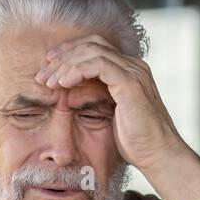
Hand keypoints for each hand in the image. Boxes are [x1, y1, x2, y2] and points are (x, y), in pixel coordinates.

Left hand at [37, 34, 199, 199]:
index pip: (94, 48)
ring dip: (65, 64)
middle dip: (62, 56)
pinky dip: (76, 70)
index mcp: (129, 71)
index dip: (68, 54)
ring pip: (92, 51)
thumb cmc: (136, 142)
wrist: (158, 155)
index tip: (48, 69)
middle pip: (91, 44)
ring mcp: (133, 72)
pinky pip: (97, 64)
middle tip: (42, 74)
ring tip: (48, 81)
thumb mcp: (110, 115)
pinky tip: (63, 83)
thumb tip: (69, 94)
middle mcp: (133, 66)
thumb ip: (95, 99)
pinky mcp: (129, 82)